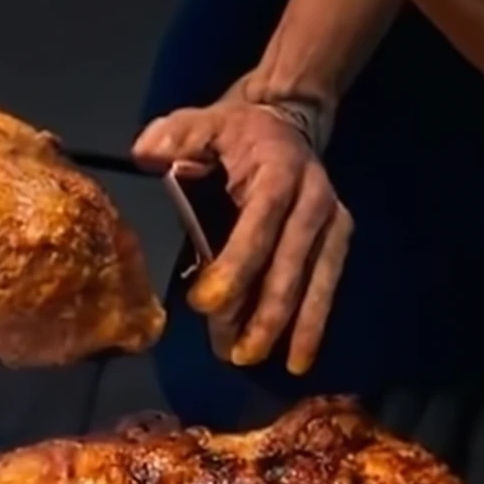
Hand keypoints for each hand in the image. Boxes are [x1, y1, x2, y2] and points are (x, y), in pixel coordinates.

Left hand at [132, 100, 351, 374]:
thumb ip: (175, 136)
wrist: (290, 120)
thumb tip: (145, 156)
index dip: (236, 265)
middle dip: (265, 311)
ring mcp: (331, 222)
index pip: (259, 224)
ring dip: (293, 327)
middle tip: (236, 353)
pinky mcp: (339, 239)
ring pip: (317, 281)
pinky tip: (297, 357)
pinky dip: (313, 322)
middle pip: (291, 263)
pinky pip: (328, 285)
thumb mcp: (203, 120)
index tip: (204, 302)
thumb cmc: (237, 129)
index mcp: (279, 172)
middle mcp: (313, 200)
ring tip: (266, 363)